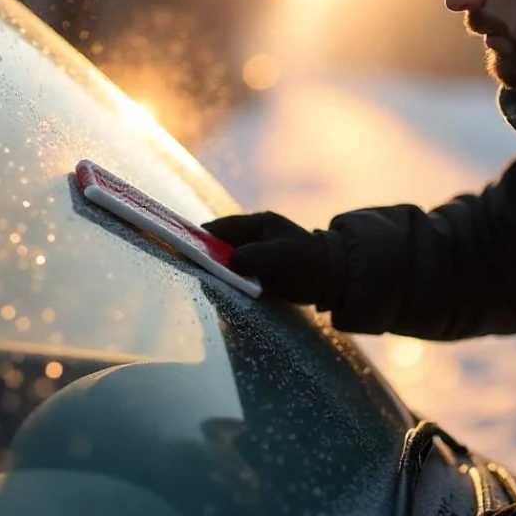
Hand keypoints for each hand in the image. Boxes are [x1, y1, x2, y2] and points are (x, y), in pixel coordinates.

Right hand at [202, 212, 340, 306]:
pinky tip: (221, 291)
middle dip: (206, 256)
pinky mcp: (259, 272)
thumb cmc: (308, 262)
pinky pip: (237, 274)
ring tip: (203, 283)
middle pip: (220, 245)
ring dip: (217, 271)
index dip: (201, 236)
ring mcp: (256, 254)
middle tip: (191, 270)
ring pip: (226, 261)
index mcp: (258, 224)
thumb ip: (256, 256)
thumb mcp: (282, 256)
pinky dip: (228, 281)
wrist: (332, 278)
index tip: (183, 247)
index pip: (220, 227)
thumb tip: (232, 261)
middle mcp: (254, 236)